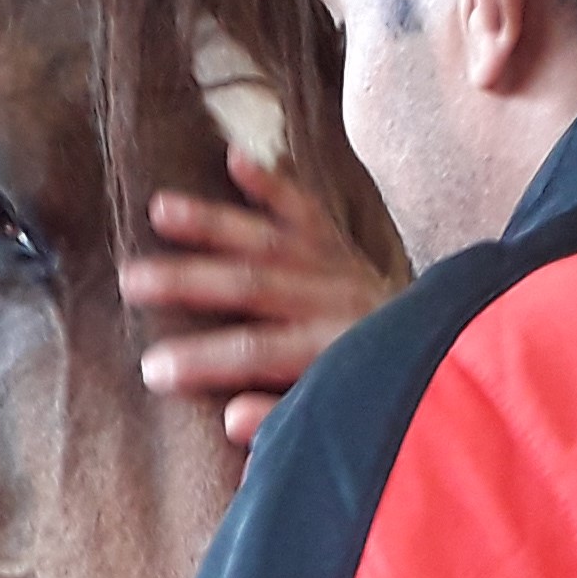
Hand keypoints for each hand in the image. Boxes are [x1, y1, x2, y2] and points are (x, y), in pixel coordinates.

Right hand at [121, 148, 395, 445]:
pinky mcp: (339, 245)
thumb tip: (231, 419)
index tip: (151, 368)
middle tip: (131, 280)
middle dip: (190, 281)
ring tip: (160, 209)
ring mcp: (335, 267)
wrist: (445, 354)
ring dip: (214, 223)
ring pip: (269, 238)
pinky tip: (234, 159)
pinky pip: (307, 209)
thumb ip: (286, 418)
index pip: (257, 353)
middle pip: (253, 285)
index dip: (204, 360)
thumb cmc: (378, 394)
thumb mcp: (342, 419)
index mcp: (332, 350)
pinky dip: (273, 183)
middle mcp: (331, 300)